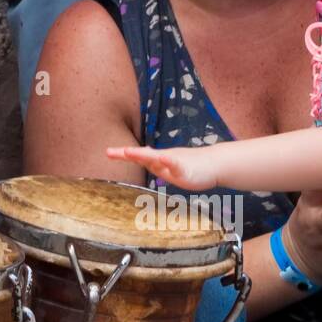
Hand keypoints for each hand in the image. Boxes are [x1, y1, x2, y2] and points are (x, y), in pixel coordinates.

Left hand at [104, 144, 218, 189]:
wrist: (214, 164)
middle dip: (128, 154)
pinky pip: (176, 164)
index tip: (108, 152)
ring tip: (129, 152)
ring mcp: (174, 162)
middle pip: (143, 156)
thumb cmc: (191, 164)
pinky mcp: (186, 168)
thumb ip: (155, 161)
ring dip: (142, 155)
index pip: (138, 156)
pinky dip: (168, 161)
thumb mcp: (168, 164)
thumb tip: (141, 154)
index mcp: (158, 160)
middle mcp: (163, 159)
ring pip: (156, 159)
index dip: (122, 154)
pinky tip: (162, 158)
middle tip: (109, 152)